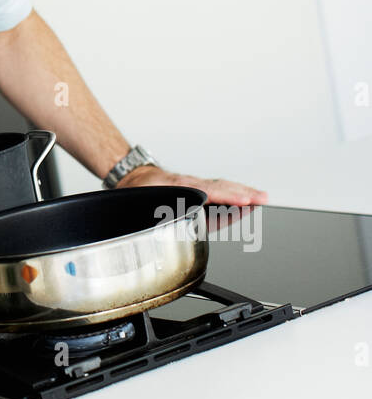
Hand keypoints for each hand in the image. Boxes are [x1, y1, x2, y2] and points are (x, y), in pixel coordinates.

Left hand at [115, 165, 267, 206]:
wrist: (136, 178)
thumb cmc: (139, 190)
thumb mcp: (140, 198)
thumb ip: (151, 210)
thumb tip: (162, 220)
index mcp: (177, 186)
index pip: (207, 191)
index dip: (226, 197)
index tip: (243, 200)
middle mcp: (191, 186)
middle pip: (221, 188)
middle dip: (243, 193)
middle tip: (262, 198)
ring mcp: (196, 188)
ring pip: (222, 189)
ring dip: (243, 194)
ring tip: (262, 199)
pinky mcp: (199, 193)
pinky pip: (219, 194)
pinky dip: (235, 197)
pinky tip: (247, 203)